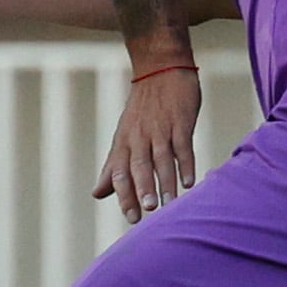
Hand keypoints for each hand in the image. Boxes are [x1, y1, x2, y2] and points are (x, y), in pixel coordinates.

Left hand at [98, 64, 199, 221]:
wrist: (160, 68)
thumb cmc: (143, 109)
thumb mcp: (124, 136)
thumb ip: (113, 167)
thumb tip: (97, 194)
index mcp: (124, 143)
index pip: (120, 172)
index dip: (124, 195)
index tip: (132, 218)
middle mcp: (139, 137)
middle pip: (138, 166)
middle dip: (142, 189)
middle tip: (147, 211)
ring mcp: (160, 128)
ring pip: (161, 159)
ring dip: (164, 181)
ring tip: (168, 203)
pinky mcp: (180, 120)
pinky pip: (182, 145)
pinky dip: (186, 163)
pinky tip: (189, 182)